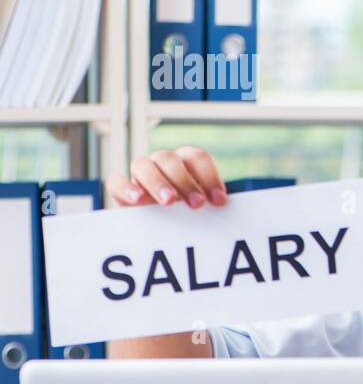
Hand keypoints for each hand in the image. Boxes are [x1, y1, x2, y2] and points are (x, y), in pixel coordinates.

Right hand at [105, 146, 227, 209]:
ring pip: (143, 165)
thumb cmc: (190, 212)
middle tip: (197, 204)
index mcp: (187, 160)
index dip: (209, 177)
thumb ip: (213, 203)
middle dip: (185, 181)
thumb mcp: (204, 207)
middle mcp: (163, 161)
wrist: (159, 225)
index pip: (198, 158)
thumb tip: (226, 207)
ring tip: (169, 202)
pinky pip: (116, 181)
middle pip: (170, 159)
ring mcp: (141, 172)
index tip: (219, 202)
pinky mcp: (120, 188)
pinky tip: (139, 201)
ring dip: (158, 182)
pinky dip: (126, 188)